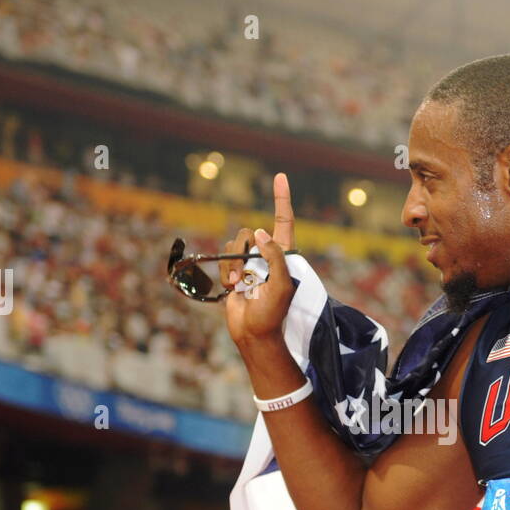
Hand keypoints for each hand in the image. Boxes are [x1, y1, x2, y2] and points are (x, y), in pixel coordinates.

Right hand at [222, 173, 296, 347]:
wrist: (253, 333)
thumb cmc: (273, 312)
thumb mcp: (282, 284)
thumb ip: (275, 256)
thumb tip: (260, 233)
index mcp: (285, 255)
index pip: (284, 221)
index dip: (282, 198)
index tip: (279, 176)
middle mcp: (266, 255)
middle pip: (251, 233)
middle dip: (244, 250)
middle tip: (248, 274)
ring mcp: (249, 264)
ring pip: (234, 245)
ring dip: (233, 264)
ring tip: (240, 284)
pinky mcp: (234, 273)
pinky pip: (224, 260)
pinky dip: (226, 273)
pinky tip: (232, 289)